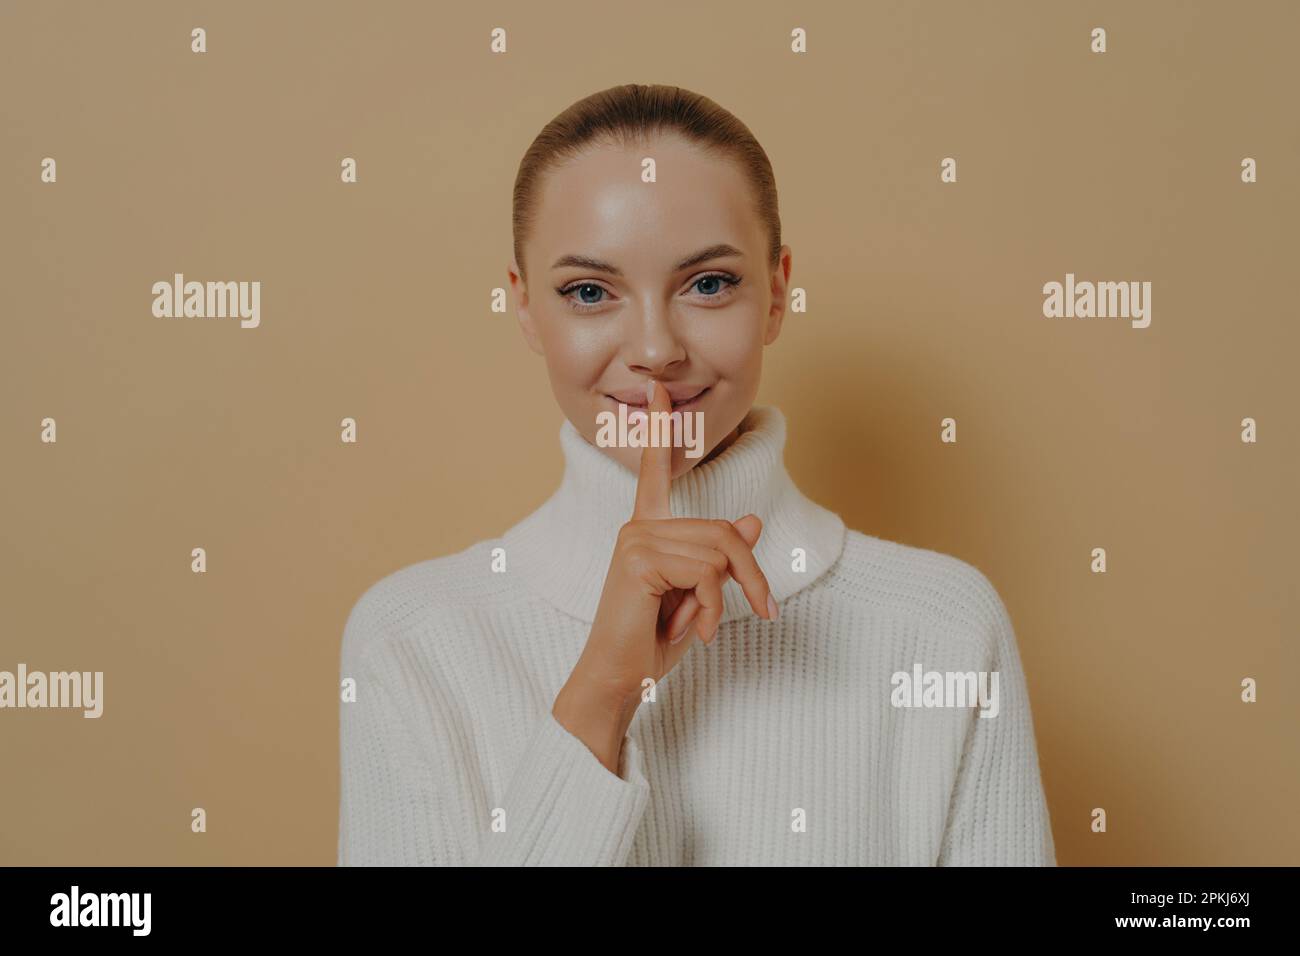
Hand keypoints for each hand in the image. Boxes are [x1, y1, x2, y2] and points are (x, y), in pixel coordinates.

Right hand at [552, 380, 775, 771]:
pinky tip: (691, 631)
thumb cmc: (652, 642)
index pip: (654, 472)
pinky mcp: (639, 559)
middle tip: (762, 611)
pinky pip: (705, 572)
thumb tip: (751, 520)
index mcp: (648, 531)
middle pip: (724, 531)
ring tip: (703, 627)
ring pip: (720, 551)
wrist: (618, 680)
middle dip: (751, 574)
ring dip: (730, 597)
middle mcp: (638, 527)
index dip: (660, 432)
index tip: (658, 392)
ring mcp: (636, 539)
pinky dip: (711, 606)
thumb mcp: (698, 597)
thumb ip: (721, 559)